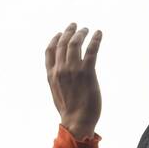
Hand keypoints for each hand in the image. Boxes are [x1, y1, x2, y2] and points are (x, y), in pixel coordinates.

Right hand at [45, 23, 102, 139]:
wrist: (77, 122)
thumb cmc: (69, 112)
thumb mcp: (57, 94)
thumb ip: (58, 81)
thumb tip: (62, 75)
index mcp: (51, 75)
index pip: (49, 51)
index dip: (55, 39)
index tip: (60, 33)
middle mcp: (60, 70)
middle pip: (62, 43)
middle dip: (69, 32)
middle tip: (76, 26)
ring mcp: (73, 70)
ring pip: (75, 43)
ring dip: (81, 33)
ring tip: (87, 30)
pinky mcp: (87, 72)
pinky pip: (91, 50)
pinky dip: (95, 39)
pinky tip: (99, 33)